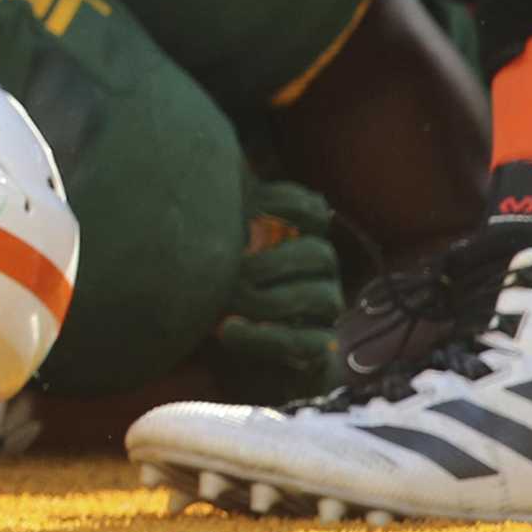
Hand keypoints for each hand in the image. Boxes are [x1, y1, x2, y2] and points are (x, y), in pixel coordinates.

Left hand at [208, 174, 344, 403]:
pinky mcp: (318, 355)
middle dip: (276, 259)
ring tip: (228, 300)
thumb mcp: (217, 255)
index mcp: (298, 241)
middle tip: (234, 268)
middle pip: (320, 255)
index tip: (255, 204)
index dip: (292, 204)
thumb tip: (208, 176)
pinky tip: (227, 332)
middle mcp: (320, 275)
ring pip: (323, 298)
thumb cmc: (220, 294)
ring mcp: (323, 316)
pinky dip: (265, 338)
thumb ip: (219, 221)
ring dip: (274, 298)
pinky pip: (307, 344)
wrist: (236, 355)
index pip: (313, 213)